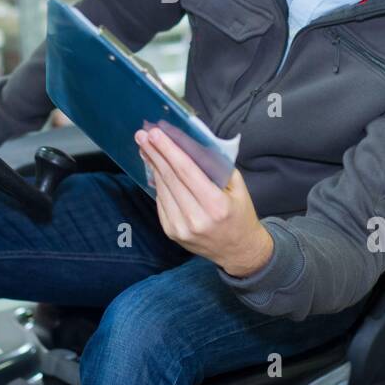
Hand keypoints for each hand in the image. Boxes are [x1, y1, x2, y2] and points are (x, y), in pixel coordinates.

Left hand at [135, 126, 272, 277]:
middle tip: (143, 135)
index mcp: (216, 205)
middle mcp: (196, 218)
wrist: (239, 251)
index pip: (186, 171)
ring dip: (153, 166)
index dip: (169, 150)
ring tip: (146, 148)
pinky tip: (156, 169)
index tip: (155, 133)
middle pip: (170, 179)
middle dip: (155, 153)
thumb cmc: (240, 214)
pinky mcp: (172, 233)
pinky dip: (158, 184)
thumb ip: (218, 167)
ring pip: (162, 189)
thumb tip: (191, 145)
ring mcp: (181, 228)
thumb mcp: (239, 188)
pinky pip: (161, 202)